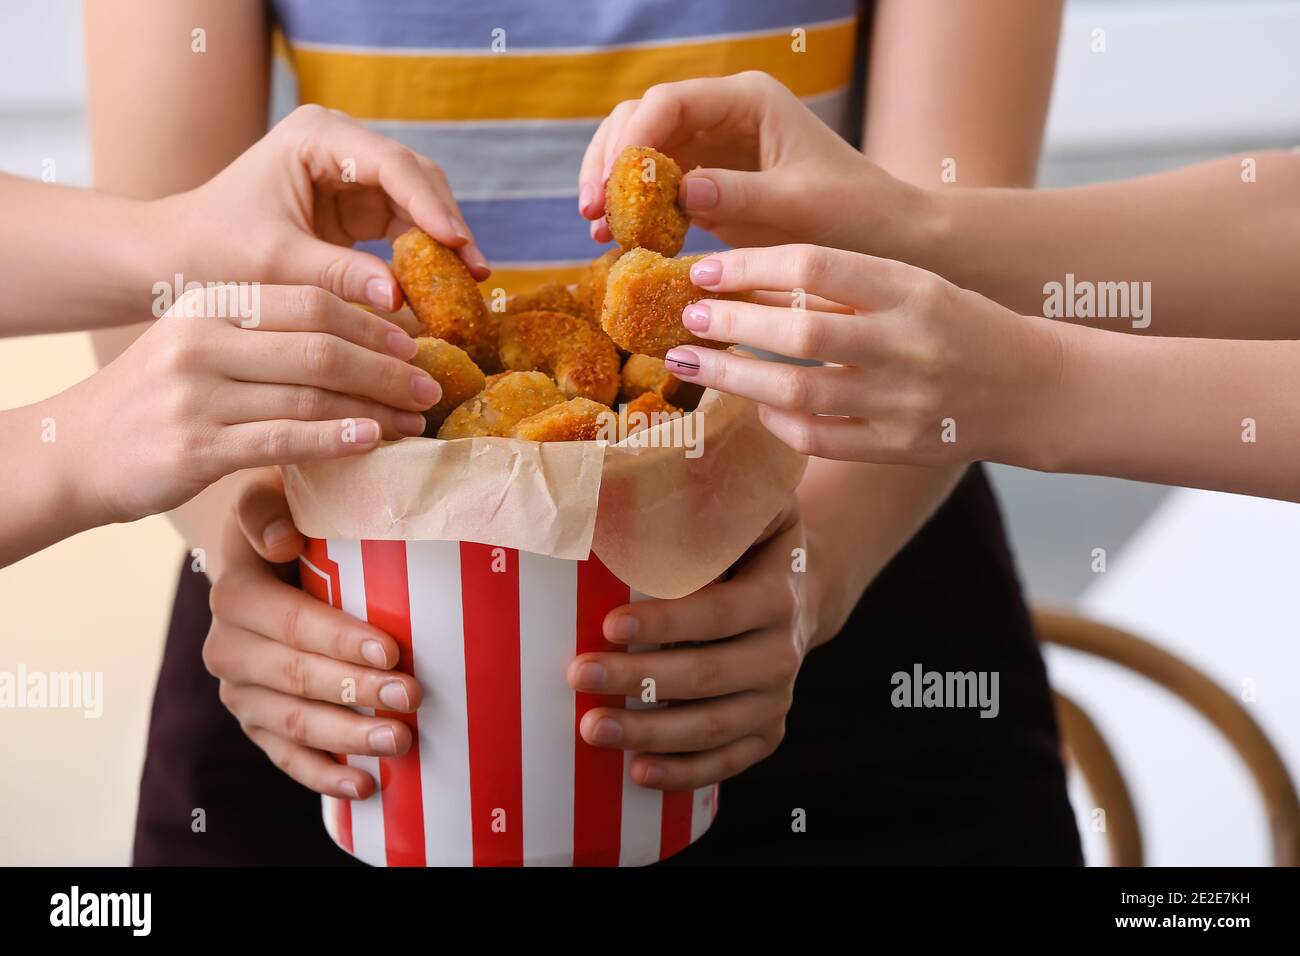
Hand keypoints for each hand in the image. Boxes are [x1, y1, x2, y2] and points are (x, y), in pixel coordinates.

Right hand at [52, 284, 438, 523]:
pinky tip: (374, 439)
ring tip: (416, 420)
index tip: (416, 343)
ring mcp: (196, 393)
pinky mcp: (196, 447)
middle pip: (320, 344)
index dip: (372, 322)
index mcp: (211, 303)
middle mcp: (202, 339)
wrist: (76, 448)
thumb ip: (268, 336)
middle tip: (430, 385)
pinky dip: (337, 438)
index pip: (312, 302)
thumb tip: (364, 339)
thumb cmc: (160, 398)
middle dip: (387, 366)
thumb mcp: (203, 344)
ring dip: (375, 406)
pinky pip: (285, 438)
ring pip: (310, 392)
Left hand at [167, 104, 489, 308]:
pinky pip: (407, 228)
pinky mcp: (360, 208)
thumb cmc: (215, 251)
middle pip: (417, 178)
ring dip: (445, 243)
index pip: (392, 164)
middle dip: (447, 225)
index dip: (432, 205)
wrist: (179, 258)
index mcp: (317, 136)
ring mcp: (354, 174)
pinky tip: (444, 288)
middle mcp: (342, 146)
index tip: (458, 244)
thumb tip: (401, 298)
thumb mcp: (276, 264)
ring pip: (420, 202)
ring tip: (470, 283)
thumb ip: (338, 277)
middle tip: (476, 271)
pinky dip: (425, 257)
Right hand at [203, 471, 422, 799]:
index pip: (286, 620)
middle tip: (411, 697)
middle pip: (292, 677)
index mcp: (235, 589)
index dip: (337, 638)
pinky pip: (283, 756)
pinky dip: (321, 775)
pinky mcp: (254, 719)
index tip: (391, 649)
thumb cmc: (293, 518)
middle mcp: (228, 644)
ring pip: (290, 722)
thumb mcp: (276, 494)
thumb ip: (268, 508)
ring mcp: (239, 688)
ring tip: (400, 742)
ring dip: (346, 737)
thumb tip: (282, 540)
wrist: (269, 551)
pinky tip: (363, 787)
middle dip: (355, 691)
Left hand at [566, 504, 814, 789]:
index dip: (667, 623)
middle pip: (709, 675)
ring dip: (650, 734)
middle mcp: (783, 652)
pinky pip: (728, 762)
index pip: (719, 613)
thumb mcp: (755, 505)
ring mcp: (777, 698)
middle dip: (639, 679)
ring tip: (590, 729)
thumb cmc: (755, 541)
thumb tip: (651, 446)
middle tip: (576, 674)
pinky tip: (636, 774)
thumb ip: (718, 486)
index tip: (610, 623)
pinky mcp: (768, 731)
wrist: (804, 590)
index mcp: (777, 594)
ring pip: (714, 726)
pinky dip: (684, 773)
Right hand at [578, 71, 916, 253]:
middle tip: (593, 211)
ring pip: (641, 151)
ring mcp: (713, 148)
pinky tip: (615, 240)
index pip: (672, 101)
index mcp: (749, 100)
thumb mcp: (798, 205)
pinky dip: (633, 210)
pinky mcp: (709, 183)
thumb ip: (739, 194)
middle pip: (643, 118)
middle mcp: (724, 114)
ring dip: (613, 185)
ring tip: (596, 228)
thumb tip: (680, 190)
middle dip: (611, 160)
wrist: (882, 239)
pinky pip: (656, 188)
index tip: (613, 184)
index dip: (634, 137)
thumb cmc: (853, 214)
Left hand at [659, 244, 1063, 465]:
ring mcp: (903, 403)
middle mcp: (908, 344)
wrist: (1035, 388)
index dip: (750, 267)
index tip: (705, 269)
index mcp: (912, 289)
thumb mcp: (914, 286)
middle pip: (799, 334)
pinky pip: (820, 439)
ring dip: (734, 377)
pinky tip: (752, 405)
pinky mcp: (899, 448)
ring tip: (689, 363)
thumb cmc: (960, 325)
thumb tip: (748, 281)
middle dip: (730, 324)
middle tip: (685, 316)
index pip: (814, 268)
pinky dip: (777, 422)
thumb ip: (844, 285)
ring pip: (799, 392)